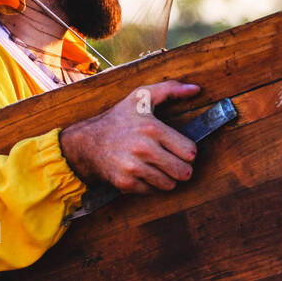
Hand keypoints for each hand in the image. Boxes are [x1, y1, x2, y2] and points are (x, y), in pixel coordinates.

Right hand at [59, 81, 200, 193]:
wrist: (85, 143)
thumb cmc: (118, 119)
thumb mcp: (141, 97)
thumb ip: (170, 90)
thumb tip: (196, 89)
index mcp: (152, 129)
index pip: (190, 152)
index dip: (187, 152)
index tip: (178, 149)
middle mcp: (143, 149)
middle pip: (184, 172)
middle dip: (180, 168)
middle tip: (171, 161)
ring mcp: (133, 167)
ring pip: (169, 185)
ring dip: (166, 178)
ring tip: (155, 166)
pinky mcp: (125, 183)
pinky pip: (152, 192)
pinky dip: (149, 185)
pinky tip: (141, 173)